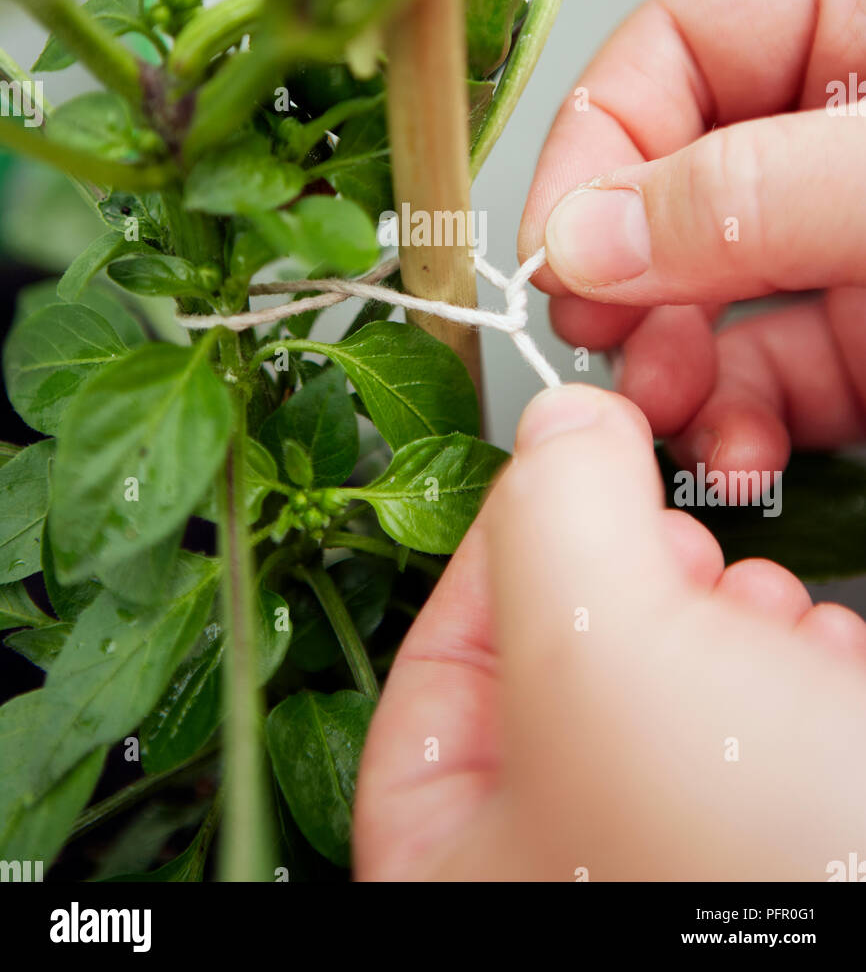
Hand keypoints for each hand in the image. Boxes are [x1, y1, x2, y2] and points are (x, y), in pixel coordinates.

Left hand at [354, 386, 865, 880]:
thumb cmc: (754, 875)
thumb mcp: (604, 648)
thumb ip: (556, 509)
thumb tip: (562, 431)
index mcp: (455, 868)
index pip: (432, 681)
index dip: (493, 556)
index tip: (556, 482)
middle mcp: (557, 877)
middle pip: (558, 681)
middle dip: (627, 585)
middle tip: (668, 547)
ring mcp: (666, 870)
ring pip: (672, 706)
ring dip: (724, 623)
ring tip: (761, 608)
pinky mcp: (769, 859)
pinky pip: (762, 745)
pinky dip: (794, 677)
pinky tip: (823, 660)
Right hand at [518, 0, 865, 477]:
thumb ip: (745, 196)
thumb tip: (579, 242)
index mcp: (853, 23)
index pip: (675, 45)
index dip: (597, 141)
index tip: (555, 246)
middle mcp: (835, 134)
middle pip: (671, 185)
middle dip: (622, 275)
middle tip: (591, 334)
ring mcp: (851, 244)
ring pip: (710, 299)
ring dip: (667, 369)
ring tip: (663, 413)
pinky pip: (774, 379)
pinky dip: (739, 427)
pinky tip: (738, 459)